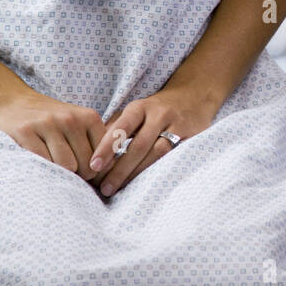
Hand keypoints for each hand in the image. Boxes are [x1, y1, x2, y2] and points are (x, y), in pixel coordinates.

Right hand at [0, 90, 108, 174]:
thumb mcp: (78, 125)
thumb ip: (95, 145)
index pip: (102, 157)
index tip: (84, 171)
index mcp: (88, 117)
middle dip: (77, 175)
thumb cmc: (51, 122)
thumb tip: (108, 174)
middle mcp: (70, 119)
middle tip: (65, 170)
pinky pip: (42, 162)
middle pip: (85, 165)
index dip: (94, 171)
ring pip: (66, 166)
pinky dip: (41, 168)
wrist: (12, 103)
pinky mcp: (25, 132)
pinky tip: (37, 162)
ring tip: (51, 165)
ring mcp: (47, 124)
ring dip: (59, 173)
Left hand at [84, 85, 219, 196]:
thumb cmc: (157, 109)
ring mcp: (178, 126)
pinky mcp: (192, 137)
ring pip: (157, 153)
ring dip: (138, 173)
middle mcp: (159, 115)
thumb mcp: (136, 111)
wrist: (195, 95)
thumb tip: (91, 151)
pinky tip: (147, 184)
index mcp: (141, 107)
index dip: (107, 147)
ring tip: (122, 189)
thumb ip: (116, 129)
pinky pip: (174, 158)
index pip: (121, 128)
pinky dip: (159, 172)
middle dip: (120, 169)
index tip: (93, 165)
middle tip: (105, 188)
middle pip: (138, 145)